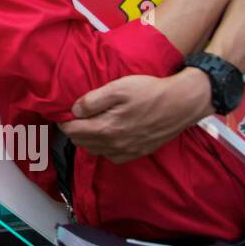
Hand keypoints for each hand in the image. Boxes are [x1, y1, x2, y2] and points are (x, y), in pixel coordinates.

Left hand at [59, 68, 211, 163]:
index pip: (72, 131)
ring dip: (87, 139)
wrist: (181, 103)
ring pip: (95, 150)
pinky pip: (111, 156)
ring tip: (90, 124)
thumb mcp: (117, 88)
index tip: (63, 113)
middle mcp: (114, 145)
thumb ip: (92, 101)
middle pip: (81, 142)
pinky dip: (103, 148)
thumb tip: (74, 110)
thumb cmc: (149, 92)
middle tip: (75, 117)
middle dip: (74, 130)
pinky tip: (107, 135)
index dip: (64, 121)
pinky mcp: (137, 153)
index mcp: (106, 128)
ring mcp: (126, 151)